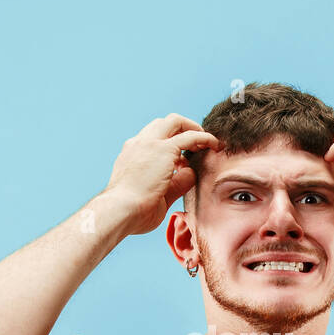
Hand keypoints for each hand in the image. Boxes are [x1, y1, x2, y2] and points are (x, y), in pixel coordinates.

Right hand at [102, 114, 220, 235]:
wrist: (119, 211)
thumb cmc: (131, 212)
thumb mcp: (155, 195)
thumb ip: (174, 184)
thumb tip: (190, 173)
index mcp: (131, 155)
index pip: (152, 139)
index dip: (169, 144)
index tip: (181, 159)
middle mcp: (139, 144)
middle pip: (163, 124)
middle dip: (182, 129)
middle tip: (196, 143)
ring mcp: (151, 144)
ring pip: (175, 122)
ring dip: (193, 129)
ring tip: (207, 142)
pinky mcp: (165, 149)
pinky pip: (190, 136)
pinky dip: (204, 137)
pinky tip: (215, 145)